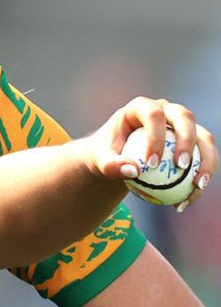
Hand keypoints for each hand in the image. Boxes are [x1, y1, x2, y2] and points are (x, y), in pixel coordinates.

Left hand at [84, 97, 215, 210]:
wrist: (115, 156)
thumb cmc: (107, 153)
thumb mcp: (100, 160)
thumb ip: (111, 165)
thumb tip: (134, 171)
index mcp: (141, 107)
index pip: (153, 115)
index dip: (155, 137)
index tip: (150, 164)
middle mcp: (165, 110)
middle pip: (185, 117)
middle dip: (187, 141)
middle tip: (181, 167)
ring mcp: (181, 124)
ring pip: (203, 137)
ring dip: (206, 161)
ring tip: (197, 186)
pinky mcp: (191, 140)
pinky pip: (204, 156)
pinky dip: (201, 176)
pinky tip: (190, 199)